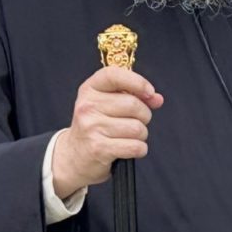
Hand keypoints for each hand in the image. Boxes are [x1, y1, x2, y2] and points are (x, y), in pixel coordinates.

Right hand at [52, 67, 164, 201]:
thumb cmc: (96, 126)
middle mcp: (87, 106)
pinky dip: (139, 149)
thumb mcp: (107, 104)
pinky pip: (135, 146)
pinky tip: (129, 148)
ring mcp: (91, 127)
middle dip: (144, 116)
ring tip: (128, 136)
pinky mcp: (98, 148)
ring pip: (137, 128)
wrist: (74, 155)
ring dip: (141, 135)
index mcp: (90, 89)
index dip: (138, 82)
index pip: (114, 75)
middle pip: (134, 105)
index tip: (150, 93)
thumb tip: (157, 99)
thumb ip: (133, 96)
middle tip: (134, 122)